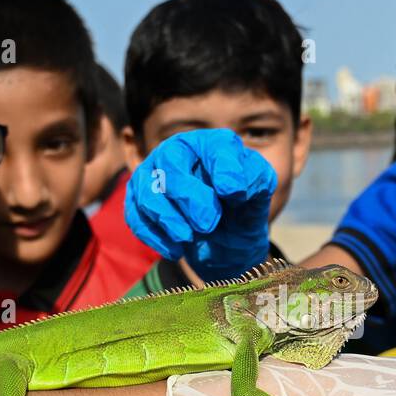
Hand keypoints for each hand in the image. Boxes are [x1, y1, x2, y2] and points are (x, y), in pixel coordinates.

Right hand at [124, 129, 276, 280]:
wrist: (227, 240)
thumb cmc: (243, 207)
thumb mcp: (260, 193)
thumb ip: (255, 180)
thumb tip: (232, 186)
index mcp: (213, 144)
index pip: (216, 148)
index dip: (224, 170)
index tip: (234, 194)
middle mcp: (179, 151)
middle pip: (171, 163)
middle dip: (188, 195)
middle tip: (208, 224)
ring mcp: (153, 174)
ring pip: (148, 191)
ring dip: (167, 218)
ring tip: (188, 238)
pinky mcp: (138, 200)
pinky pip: (136, 216)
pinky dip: (154, 236)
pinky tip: (176, 250)